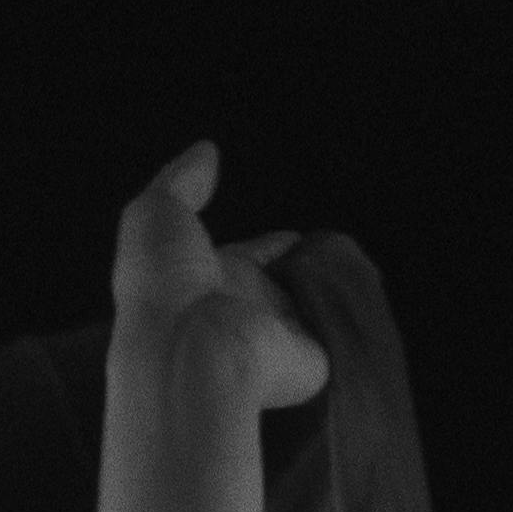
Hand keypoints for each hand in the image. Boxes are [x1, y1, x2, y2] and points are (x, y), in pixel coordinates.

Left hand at [106, 138, 330, 421]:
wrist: (194, 353)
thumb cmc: (162, 287)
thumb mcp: (155, 214)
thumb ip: (182, 182)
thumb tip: (206, 153)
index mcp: (205, 281)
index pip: (248, 260)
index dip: (270, 245)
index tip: (292, 237)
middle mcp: (241, 312)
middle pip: (283, 284)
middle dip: (302, 267)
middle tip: (322, 248)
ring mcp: (276, 338)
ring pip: (312, 303)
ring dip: (326, 281)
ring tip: (343, 258)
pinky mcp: (310, 358)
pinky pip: (337, 327)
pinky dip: (348, 306)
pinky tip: (357, 281)